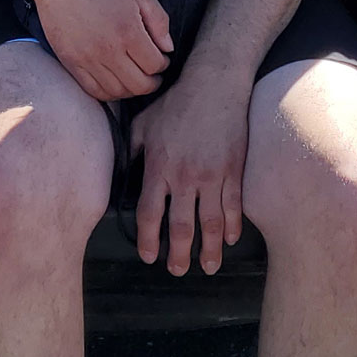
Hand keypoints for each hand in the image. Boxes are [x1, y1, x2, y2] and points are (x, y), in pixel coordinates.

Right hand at [30, 0, 170, 102]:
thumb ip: (159, 19)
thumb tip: (168, 48)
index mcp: (128, 30)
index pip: (154, 65)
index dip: (163, 64)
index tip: (161, 58)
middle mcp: (108, 49)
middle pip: (139, 85)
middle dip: (152, 82)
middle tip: (153, 74)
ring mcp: (87, 58)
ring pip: (117, 92)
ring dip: (131, 89)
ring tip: (135, 77)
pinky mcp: (70, 62)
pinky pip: (93, 91)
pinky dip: (108, 93)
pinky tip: (115, 82)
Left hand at [131, 67, 250, 275]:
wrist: (215, 85)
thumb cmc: (176, 103)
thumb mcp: (143, 124)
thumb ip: (131, 153)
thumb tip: (122, 176)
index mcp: (160, 167)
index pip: (151, 214)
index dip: (149, 240)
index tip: (149, 256)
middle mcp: (185, 176)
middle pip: (182, 227)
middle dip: (179, 255)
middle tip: (178, 271)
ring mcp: (212, 175)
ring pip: (211, 223)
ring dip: (209, 250)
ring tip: (207, 267)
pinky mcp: (234, 170)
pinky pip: (234, 206)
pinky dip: (233, 227)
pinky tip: (229, 240)